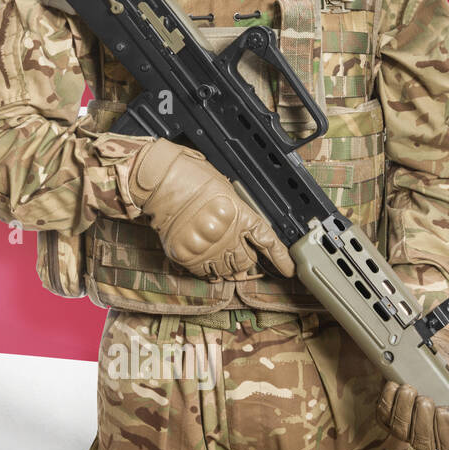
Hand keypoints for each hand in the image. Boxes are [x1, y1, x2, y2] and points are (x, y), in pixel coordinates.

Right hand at [127, 138, 294, 280]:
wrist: (159, 180)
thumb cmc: (191, 176)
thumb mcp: (226, 189)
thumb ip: (239, 213)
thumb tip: (246, 233)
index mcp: (238, 214)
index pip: (267, 242)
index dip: (280, 259)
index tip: (288, 269)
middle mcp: (224, 234)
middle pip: (246, 261)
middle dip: (246, 259)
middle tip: (239, 252)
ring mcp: (204, 247)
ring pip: (227, 270)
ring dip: (228, 267)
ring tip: (220, 254)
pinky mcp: (185, 255)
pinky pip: (205, 273)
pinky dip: (209, 270)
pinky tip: (207, 260)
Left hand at [376, 331, 448, 449]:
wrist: (426, 348)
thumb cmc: (448, 369)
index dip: (447, 431)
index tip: (445, 410)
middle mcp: (427, 428)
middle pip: (423, 442)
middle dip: (423, 420)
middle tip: (426, 399)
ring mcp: (405, 423)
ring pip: (401, 430)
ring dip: (404, 408)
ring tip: (409, 388)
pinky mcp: (387, 412)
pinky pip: (384, 415)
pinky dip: (388, 400)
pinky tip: (395, 386)